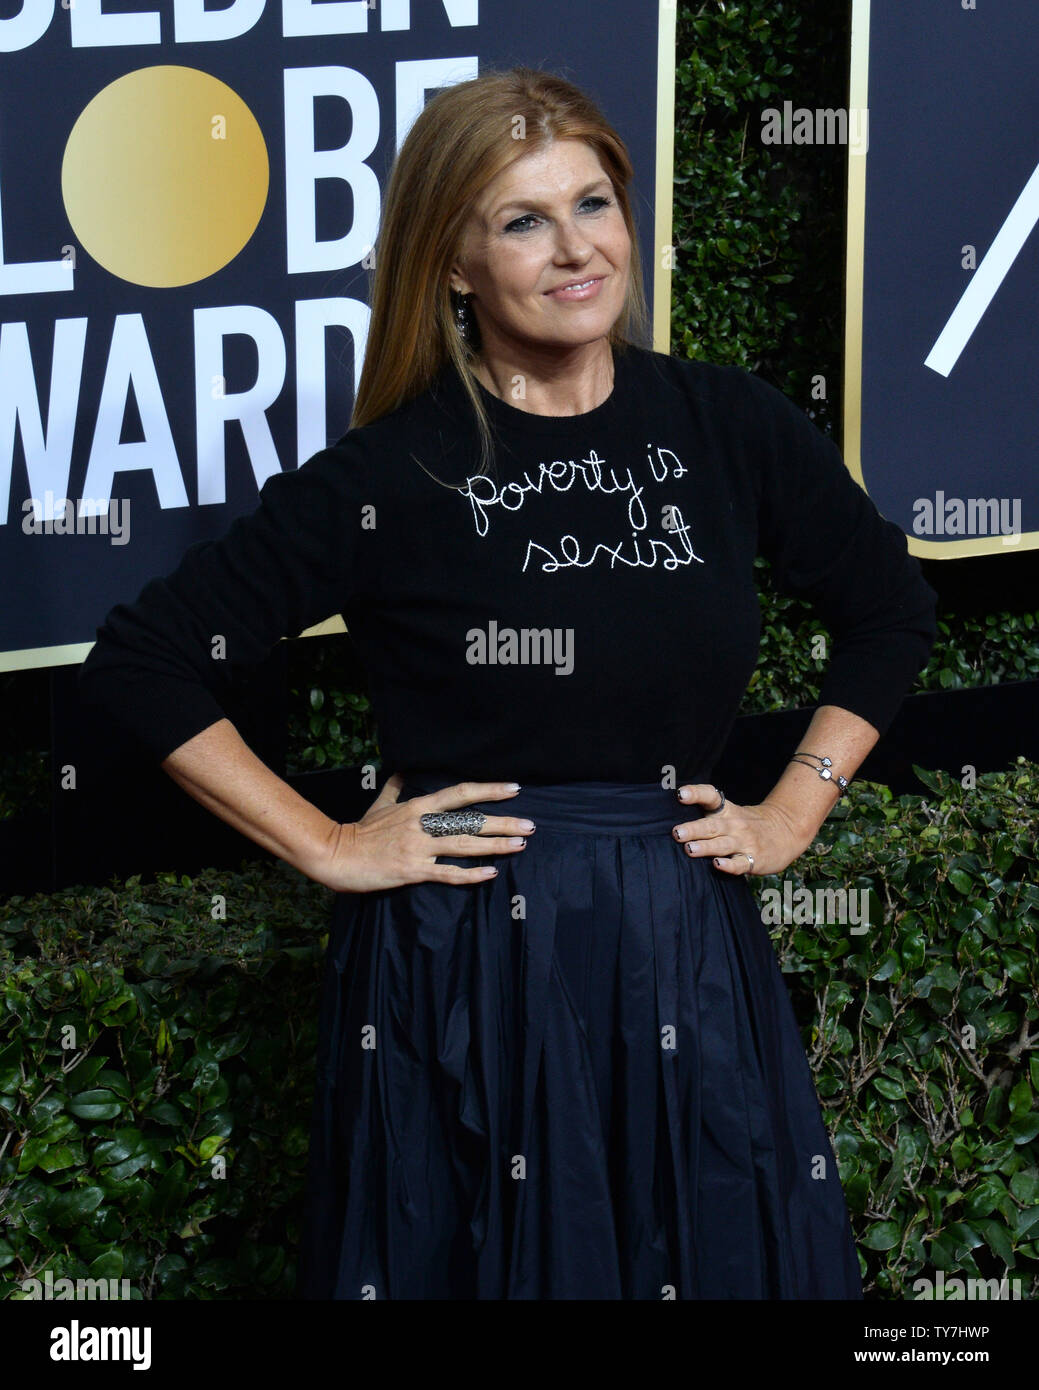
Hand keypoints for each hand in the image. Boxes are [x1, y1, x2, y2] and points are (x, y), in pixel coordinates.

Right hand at [311, 773, 534, 892]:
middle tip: (530, 825)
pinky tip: (491, 874)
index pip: (461, 793)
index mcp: (417, 806)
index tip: (514, 788)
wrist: (337, 855)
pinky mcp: (412, 871)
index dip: (489, 790)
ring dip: (495, 845)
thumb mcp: (379, 804)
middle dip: (503, 822)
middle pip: (470, 821)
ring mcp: (418, 848)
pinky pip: (447, 873)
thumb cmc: (359, 831)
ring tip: (520, 844)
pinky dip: (470, 875)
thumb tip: (404, 770)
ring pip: (465, 845)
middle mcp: (422, 824)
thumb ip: (396, 788)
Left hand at [671, 783, 814, 876]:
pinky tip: (718, 865)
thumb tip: (670, 815)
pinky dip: (729, 865)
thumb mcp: (730, 812)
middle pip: (712, 825)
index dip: (696, 794)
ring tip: (689, 848)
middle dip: (693, 829)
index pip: (710, 796)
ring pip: (722, 845)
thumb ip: (706, 813)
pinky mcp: (753, 860)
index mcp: (726, 810)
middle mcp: (734, 824)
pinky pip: (740, 864)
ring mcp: (744, 842)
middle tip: (676, 832)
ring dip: (706, 847)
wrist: (787, 830)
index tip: (681, 794)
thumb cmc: (748, 823)